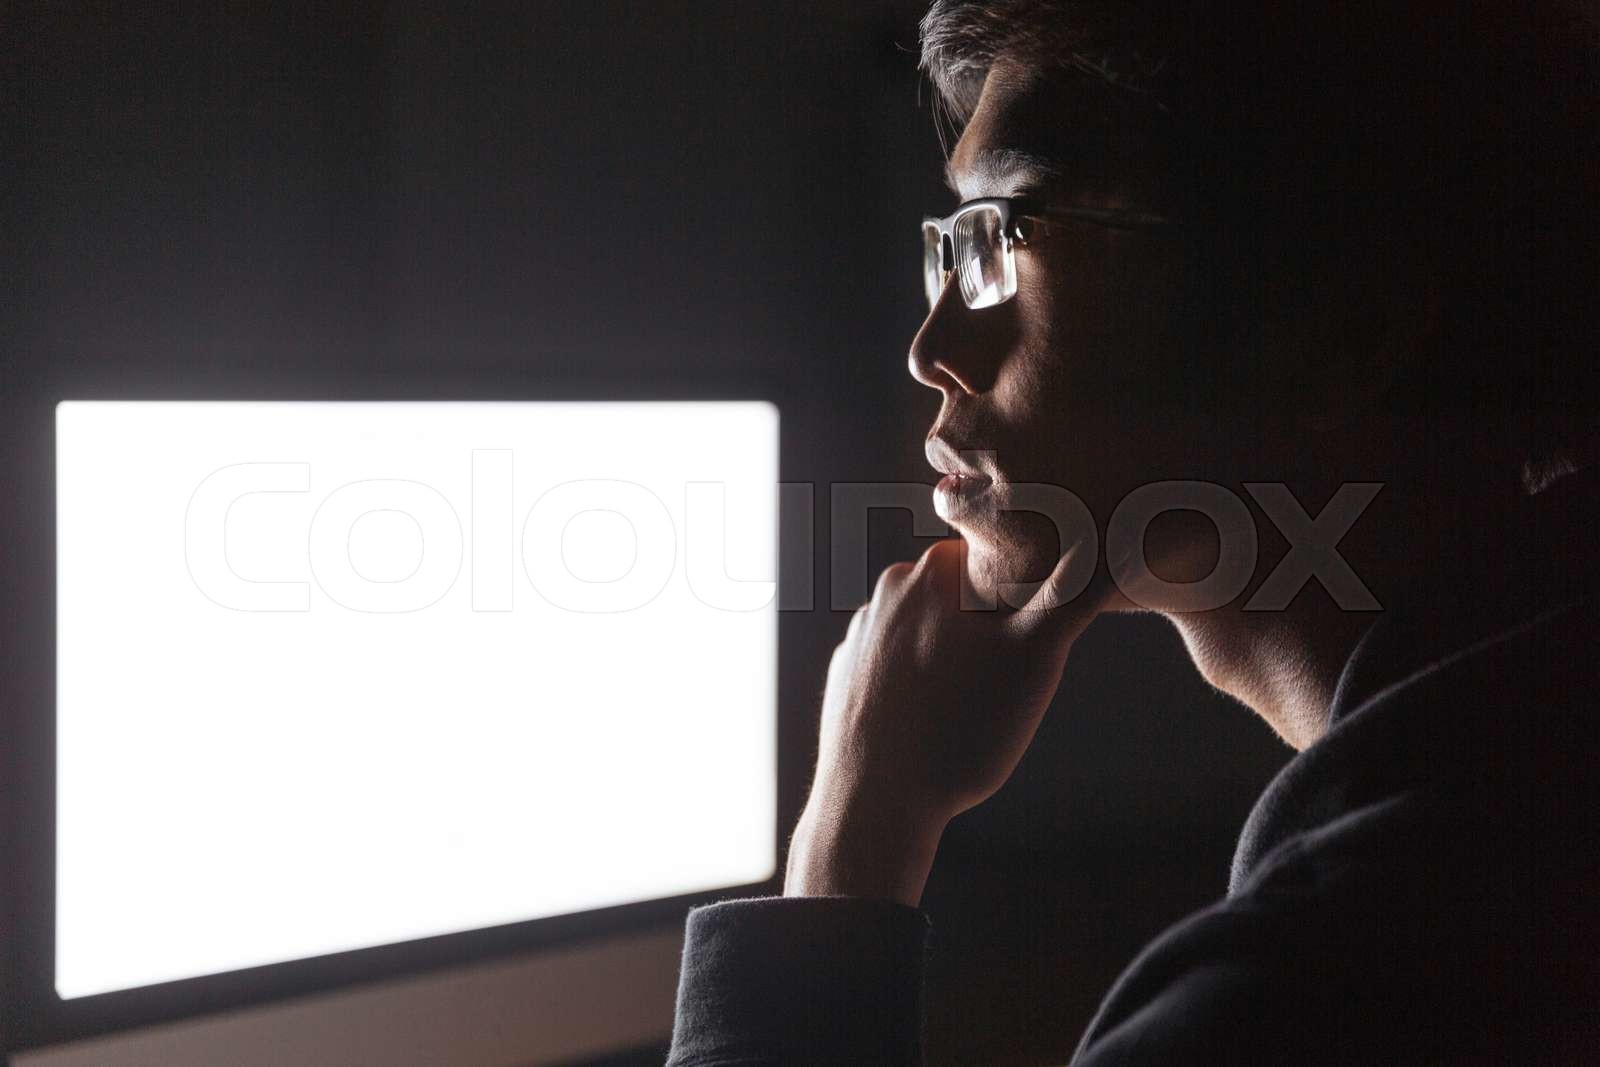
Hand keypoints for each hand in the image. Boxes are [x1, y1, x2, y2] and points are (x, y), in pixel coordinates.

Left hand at [784, 538, 1099, 905]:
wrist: (873, 801)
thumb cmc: (961, 728)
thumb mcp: (1037, 656)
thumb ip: (1074, 593)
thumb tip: (1113, 543)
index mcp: (936, 569)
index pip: (1000, 557)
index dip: (1028, 595)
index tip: (1036, 636)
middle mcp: (889, 588)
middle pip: (963, 595)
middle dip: (989, 629)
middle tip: (1006, 682)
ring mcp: (862, 631)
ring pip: (929, 631)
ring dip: (954, 657)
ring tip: (969, 710)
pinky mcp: (845, 673)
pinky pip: (896, 667)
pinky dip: (917, 687)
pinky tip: (932, 724)